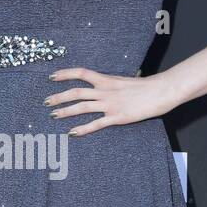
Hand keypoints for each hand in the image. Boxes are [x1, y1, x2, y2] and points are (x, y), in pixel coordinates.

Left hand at [43, 66, 176, 134]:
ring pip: (81, 107)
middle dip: (59, 97)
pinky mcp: (117, 117)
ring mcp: (110, 104)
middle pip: (76, 92)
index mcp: (106, 79)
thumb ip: (111, 84)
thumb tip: (104, 84)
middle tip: (46, 102)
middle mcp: (105, 91)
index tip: (51, 77)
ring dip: (65, 112)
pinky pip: (96, 124)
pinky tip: (72, 133)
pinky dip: (82, 129)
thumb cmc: (145, 86)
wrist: (160, 92)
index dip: (64, 74)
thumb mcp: (124, 81)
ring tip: (53, 116)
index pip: (81, 73)